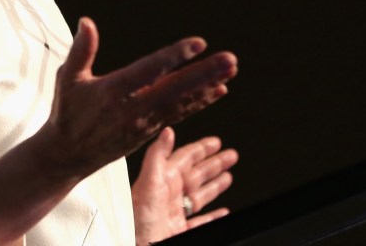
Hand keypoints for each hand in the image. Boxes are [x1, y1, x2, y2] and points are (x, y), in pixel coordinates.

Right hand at [39, 17, 238, 178]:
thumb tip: (87, 21)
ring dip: (209, 85)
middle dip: (204, 73)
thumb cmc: (68, 113)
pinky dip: (200, 101)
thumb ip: (81, 50)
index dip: (174, 57)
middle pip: (175, 88)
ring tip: (231, 70)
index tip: (198, 44)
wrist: (69, 156)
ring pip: (182, 101)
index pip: (149, 71)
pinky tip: (219, 90)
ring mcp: (145, 121)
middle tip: (230, 59)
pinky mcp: (151, 129)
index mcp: (114, 91)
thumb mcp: (68, 80)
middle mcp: (134, 108)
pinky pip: (180, 113)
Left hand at [131, 126, 237, 243]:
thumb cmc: (137, 220)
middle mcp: (168, 195)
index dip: (201, 149)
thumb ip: (157, 156)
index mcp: (162, 180)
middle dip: (214, 164)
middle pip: (196, 175)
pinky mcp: (179, 230)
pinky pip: (200, 221)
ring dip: (215, 186)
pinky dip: (213, 216)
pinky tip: (223, 211)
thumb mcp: (148, 183)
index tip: (216, 142)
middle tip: (231, 156)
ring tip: (228, 177)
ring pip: (199, 196)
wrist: (134, 245)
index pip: (185, 158)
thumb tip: (167, 131)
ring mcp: (174, 214)